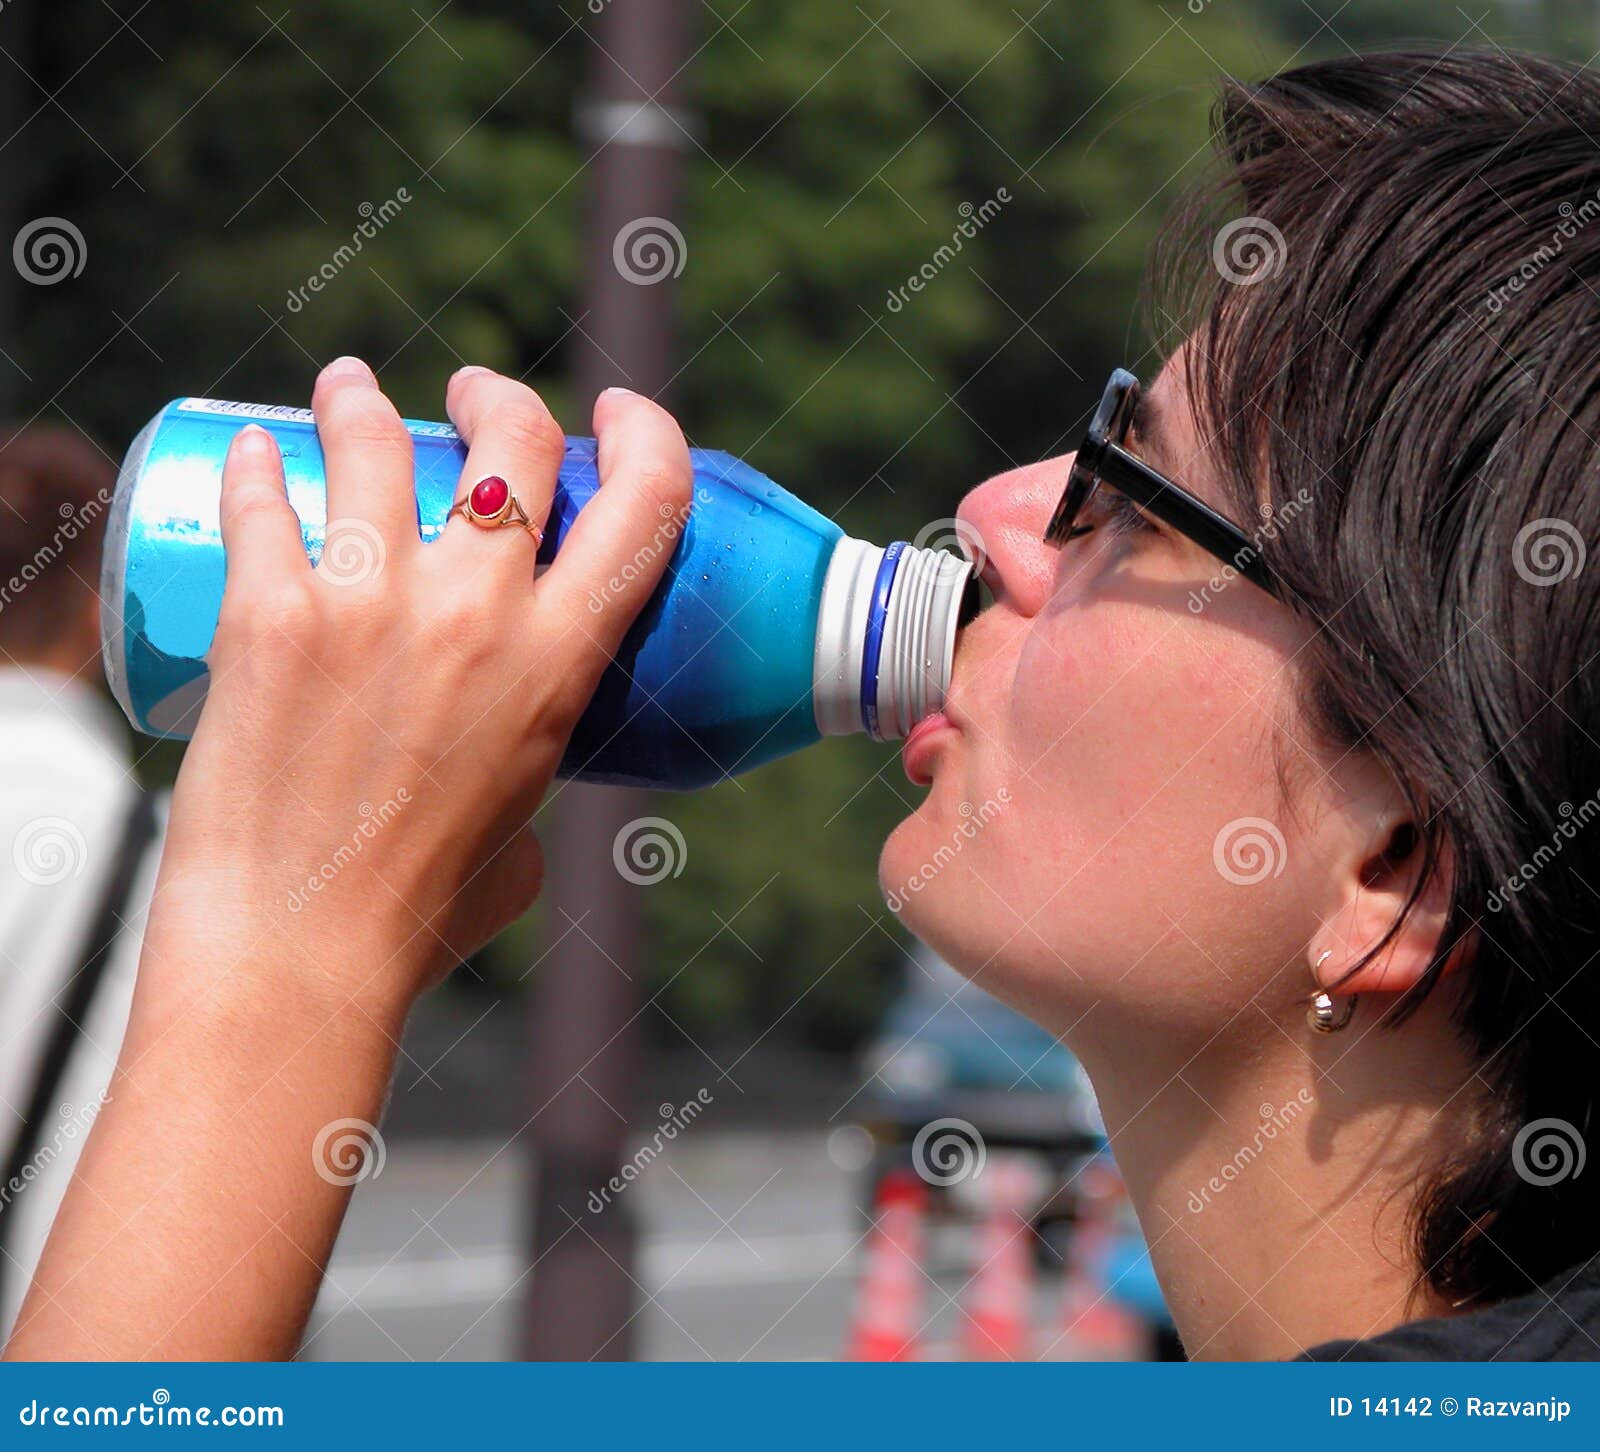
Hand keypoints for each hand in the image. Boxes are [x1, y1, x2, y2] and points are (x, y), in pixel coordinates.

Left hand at [150, 357, 691, 1017]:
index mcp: (561, 665)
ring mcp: (372, 604)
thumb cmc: (418, 915)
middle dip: (496, 396)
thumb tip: (508, 758)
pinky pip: (266, 498)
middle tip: (466, 395)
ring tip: (351, 392)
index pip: (647, 503)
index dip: (646, 434)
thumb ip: (528, 777)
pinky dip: (257, 461)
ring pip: (380, 439)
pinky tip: (253, 448)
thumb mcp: (523, 835)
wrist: (299, 955)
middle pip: (514, 440)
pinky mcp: (270, 613)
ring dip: (364, 399)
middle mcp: (480, 615)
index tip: (612, 415)